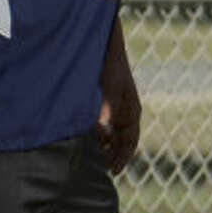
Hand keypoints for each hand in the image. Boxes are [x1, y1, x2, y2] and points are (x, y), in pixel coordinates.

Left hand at [98, 23, 140, 173]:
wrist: (103, 40)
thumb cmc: (107, 62)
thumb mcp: (108, 86)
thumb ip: (104, 108)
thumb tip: (101, 131)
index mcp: (131, 111)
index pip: (129, 143)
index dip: (121, 159)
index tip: (111, 173)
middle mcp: (124, 112)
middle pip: (120, 142)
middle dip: (110, 157)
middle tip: (96, 171)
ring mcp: (114, 107)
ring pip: (110, 135)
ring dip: (101, 147)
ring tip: (88, 158)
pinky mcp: (102, 101)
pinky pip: (101, 125)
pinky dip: (94, 135)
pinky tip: (80, 139)